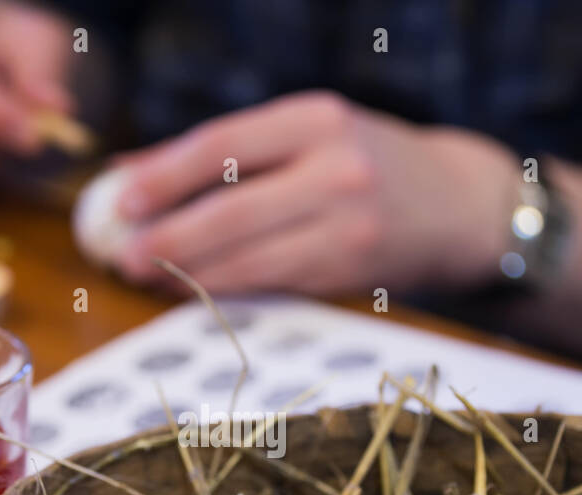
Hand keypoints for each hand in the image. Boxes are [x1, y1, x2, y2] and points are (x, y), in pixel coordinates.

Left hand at [112, 91, 519, 293]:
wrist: (458, 205)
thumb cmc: (366, 163)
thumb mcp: (308, 135)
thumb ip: (229, 151)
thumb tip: (129, 172)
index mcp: (316, 118)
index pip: (222, 144)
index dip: (165, 175)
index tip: (122, 199)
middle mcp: (336, 168)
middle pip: (230, 210)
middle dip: (169, 238)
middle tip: (124, 256)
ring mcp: (349, 224)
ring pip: (250, 257)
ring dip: (192, 272)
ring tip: (152, 276)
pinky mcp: (352, 270)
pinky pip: (274, 283)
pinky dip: (230, 287)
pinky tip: (198, 287)